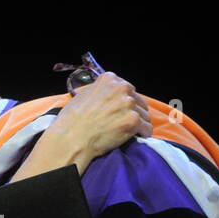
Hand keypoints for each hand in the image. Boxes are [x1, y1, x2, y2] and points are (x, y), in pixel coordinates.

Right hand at [15, 72, 150, 180]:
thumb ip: (100, 91)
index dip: (124, 101)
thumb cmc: (72, 119)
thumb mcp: (84, 95)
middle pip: (138, 100)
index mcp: (110, 79)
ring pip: (144, 114)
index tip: (120, 110)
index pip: (126, 88)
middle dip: (133, 111)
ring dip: (139, 124)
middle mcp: (121, 88)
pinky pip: (146, 128)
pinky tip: (136, 137)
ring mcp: (128, 104)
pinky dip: (143, 134)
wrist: (72, 137)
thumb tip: (107, 95)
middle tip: (124, 122)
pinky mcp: (133, 120)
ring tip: (128, 132)